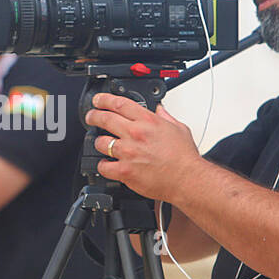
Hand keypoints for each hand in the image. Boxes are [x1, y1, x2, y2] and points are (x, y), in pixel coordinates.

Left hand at [85, 93, 201, 203]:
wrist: (187, 179)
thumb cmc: (184, 158)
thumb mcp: (179, 128)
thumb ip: (166, 117)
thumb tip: (159, 110)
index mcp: (148, 121)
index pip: (119, 103)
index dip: (104, 100)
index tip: (99, 101)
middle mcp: (135, 134)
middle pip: (104, 119)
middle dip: (94, 116)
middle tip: (91, 117)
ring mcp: (128, 152)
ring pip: (101, 142)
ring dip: (99, 143)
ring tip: (101, 144)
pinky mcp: (125, 171)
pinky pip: (104, 166)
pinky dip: (103, 165)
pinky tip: (107, 164)